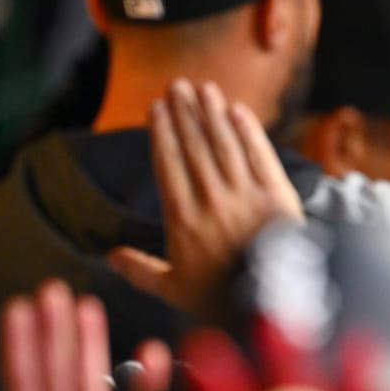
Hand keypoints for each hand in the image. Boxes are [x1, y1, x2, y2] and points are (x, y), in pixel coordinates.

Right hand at [0, 280, 169, 390]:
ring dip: (87, 343)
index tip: (19, 309)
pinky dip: (145, 382)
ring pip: (89, 382)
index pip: (22, 379)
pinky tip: (151, 351)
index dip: (20, 342)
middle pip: (54, 371)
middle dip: (53, 329)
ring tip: (85, 307)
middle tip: (53, 292)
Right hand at [108, 79, 302, 318]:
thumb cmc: (222, 299)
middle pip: (195, 146)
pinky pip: (260, 155)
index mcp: (182, 219)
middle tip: (176, 85)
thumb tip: (110, 256)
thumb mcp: (174, 290)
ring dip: (213, 113)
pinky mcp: (278, 194)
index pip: (168, 163)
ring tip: (203, 89)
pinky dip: (249, 131)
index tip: (156, 107)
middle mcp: (212, 200)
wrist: (276, 304)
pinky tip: (239, 111)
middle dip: (184, 112)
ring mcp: (246, 195)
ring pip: (225, 144)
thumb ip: (141, 270)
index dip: (161, 132)